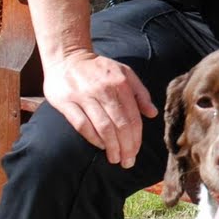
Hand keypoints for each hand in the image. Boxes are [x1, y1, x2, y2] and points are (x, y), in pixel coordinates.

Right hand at [42, 50, 157, 167]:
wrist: (68, 57)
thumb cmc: (100, 69)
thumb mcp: (125, 74)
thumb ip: (140, 93)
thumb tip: (152, 114)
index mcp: (121, 83)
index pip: (132, 117)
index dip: (136, 138)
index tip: (136, 152)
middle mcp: (103, 89)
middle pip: (119, 125)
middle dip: (126, 147)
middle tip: (127, 161)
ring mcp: (83, 95)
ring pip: (102, 127)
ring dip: (111, 147)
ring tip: (115, 159)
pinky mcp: (65, 101)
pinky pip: (82, 125)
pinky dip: (93, 138)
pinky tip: (100, 146)